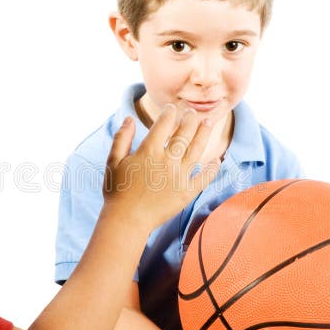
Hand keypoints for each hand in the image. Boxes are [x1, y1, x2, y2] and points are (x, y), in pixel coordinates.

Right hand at [102, 104, 219, 231]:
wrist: (127, 220)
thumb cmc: (117, 191)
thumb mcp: (113, 161)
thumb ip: (122, 138)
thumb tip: (129, 118)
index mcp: (148, 151)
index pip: (163, 124)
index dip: (169, 113)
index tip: (172, 108)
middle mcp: (167, 161)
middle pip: (183, 134)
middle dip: (190, 119)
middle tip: (193, 112)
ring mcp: (179, 176)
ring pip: (196, 150)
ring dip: (204, 134)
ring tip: (208, 123)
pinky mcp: (187, 192)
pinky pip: (204, 178)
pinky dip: (212, 169)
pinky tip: (217, 160)